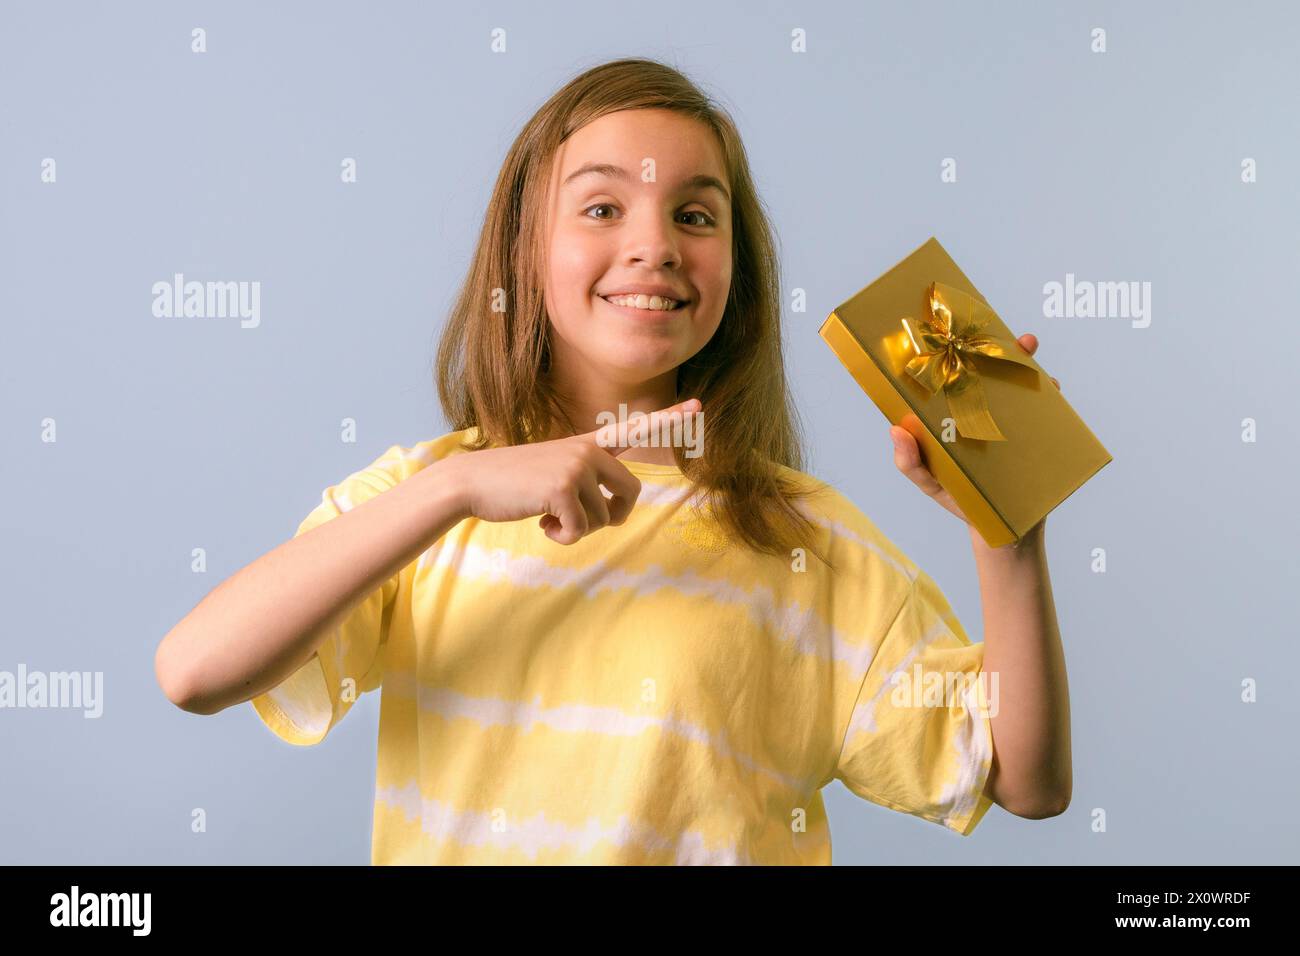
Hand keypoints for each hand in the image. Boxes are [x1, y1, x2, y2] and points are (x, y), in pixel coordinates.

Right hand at [441, 398, 701, 544]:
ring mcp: (577, 465)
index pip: (634, 430)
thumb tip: (609, 514)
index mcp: (586, 445)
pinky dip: (563, 537)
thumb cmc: (512, 485)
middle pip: (631, 493)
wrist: (472, 482)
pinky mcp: (563, 486)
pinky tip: (541, 523)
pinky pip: (581, 530)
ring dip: (577, 530)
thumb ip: (584, 484)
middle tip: (581, 523)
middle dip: (614, 517)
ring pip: (604, 518)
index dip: (668, 421)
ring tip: (548, 516)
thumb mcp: (553, 475)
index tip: (699, 406)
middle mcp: (587, 450)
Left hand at [888, 333, 1058, 525]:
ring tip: (1030, 353)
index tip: (958, 333)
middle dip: (1005, 350)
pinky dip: (1050, 397)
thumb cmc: (958, 499)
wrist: (999, 529)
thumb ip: (910, 462)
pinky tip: (1052, 387)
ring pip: (1020, 386)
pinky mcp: (1034, 438)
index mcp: (956, 415)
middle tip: (1015, 339)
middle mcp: (984, 411)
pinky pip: (1045, 413)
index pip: (955, 378)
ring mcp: (1011, 422)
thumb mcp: (928, 481)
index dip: (957, 353)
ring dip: (1029, 366)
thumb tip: (894, 429)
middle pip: (993, 373)